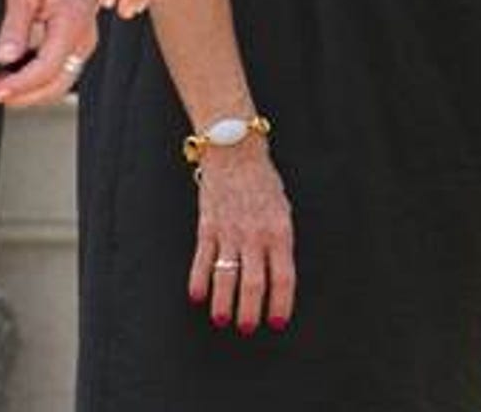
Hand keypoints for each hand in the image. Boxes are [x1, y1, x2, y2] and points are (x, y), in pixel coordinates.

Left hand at [0, 0, 97, 105]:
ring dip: (30, 91)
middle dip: (23, 95)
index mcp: (72, 25)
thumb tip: (4, 58)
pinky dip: (37, 80)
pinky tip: (14, 74)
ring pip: (59, 83)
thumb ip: (15, 27)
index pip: (46, 69)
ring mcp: (83, 44)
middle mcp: (83, 40)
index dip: (18, 85)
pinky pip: (60, 71)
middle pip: (56, 85)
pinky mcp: (76, 45)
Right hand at [191, 143, 295, 334]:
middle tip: (248, 329)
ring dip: (223, 303)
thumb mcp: (283, 211)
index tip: (277, 322)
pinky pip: (201, 260)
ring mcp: (229, 232)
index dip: (281, 304)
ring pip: (226, 277)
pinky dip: (198, 281)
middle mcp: (255, 235)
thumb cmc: (263, 183)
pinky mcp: (207, 227)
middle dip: (250, 311)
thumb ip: (280, 242)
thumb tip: (277, 277)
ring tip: (222, 320)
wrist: (235, 153)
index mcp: (280, 232)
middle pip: (254, 283)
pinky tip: (197, 297)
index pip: (283, 277)